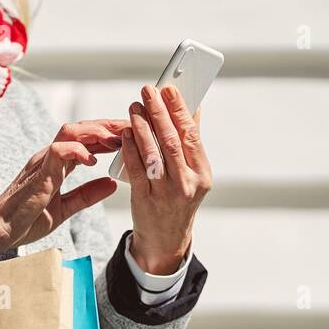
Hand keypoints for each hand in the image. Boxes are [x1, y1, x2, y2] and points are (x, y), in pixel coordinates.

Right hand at [0, 120, 124, 262]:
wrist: (0, 231)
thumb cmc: (27, 221)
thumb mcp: (66, 208)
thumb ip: (87, 195)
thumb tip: (111, 183)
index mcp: (57, 163)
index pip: (87, 139)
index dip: (110, 134)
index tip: (131, 136)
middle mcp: (50, 156)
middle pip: (82, 128)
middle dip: (109, 126)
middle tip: (132, 128)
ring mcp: (43, 161)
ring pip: (71, 132)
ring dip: (96, 132)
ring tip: (116, 140)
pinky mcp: (38, 172)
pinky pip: (58, 150)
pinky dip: (78, 151)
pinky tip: (93, 160)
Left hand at [121, 84, 212, 274]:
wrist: (165, 239)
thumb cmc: (179, 200)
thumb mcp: (193, 175)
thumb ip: (191, 143)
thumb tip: (193, 107)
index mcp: (202, 174)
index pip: (191, 136)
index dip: (180, 110)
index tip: (169, 89)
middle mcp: (186, 185)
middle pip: (171, 141)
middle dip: (159, 112)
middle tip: (148, 91)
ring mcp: (165, 194)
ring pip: (152, 154)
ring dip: (142, 126)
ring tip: (135, 107)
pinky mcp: (145, 200)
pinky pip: (136, 169)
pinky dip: (130, 148)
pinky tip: (126, 132)